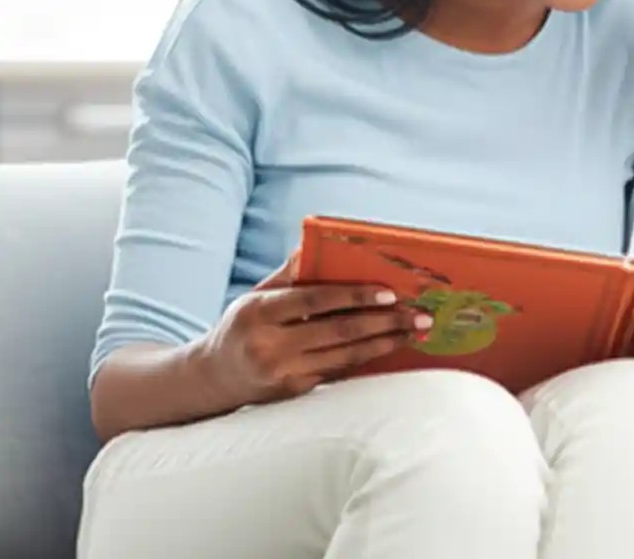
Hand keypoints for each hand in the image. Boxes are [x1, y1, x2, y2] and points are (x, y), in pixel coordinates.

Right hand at [197, 254, 430, 405]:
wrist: (213, 377)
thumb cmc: (243, 326)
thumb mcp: (257, 295)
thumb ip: (289, 274)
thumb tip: (313, 242)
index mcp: (259, 313)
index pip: (314, 301)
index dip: (354, 297)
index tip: (390, 293)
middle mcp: (270, 345)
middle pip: (339, 331)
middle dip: (385, 322)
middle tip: (420, 315)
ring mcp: (283, 373)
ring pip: (346, 356)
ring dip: (386, 342)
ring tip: (416, 331)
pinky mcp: (295, 392)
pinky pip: (340, 372)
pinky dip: (369, 357)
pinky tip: (391, 346)